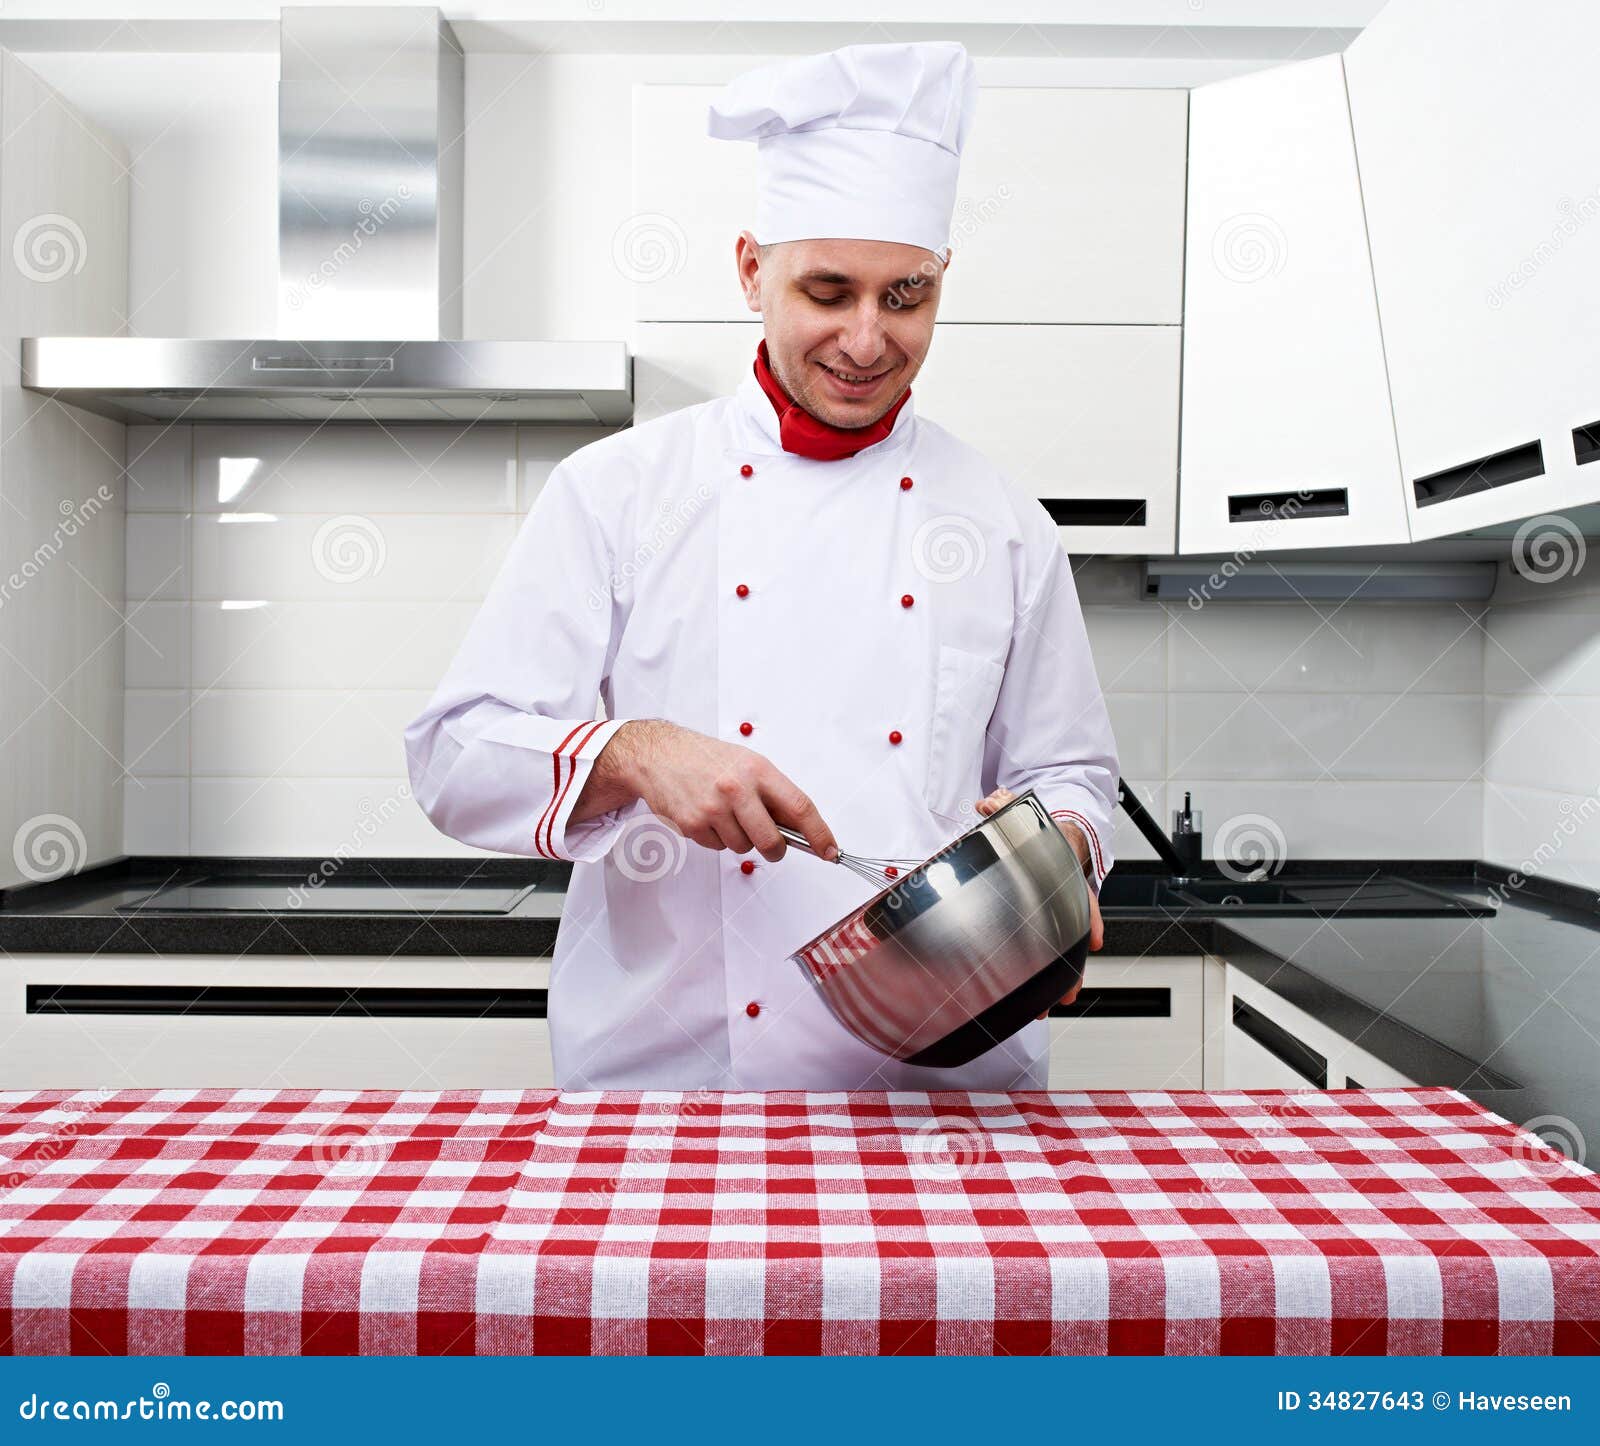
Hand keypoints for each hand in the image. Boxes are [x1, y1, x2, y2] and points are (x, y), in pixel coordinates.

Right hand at [587, 719, 837, 862]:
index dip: (819, 833)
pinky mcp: (692, 824)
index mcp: (758, 770)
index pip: (799, 807)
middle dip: (777, 850)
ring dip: (740, 839)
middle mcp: (736, 788)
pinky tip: (706, 816)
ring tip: (725, 814)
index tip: (830, 850)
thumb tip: (801, 829)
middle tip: (775, 847)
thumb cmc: (706, 759)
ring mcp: (712, 808)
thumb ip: (772, 794)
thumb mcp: (747, 764)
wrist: (658, 754)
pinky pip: (718, 847)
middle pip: (772, 840)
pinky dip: (716, 838)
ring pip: (743, 847)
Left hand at [973, 787, 1101, 1018]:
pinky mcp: (1042, 924)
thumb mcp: (1019, 812)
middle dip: (1072, 968)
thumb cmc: (1036, 829)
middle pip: (1074, 937)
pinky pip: (1047, 951)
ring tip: (1049, 1007)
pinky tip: (1034, 995)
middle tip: (1066, 995)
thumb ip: (1004, 806)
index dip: (1090, 919)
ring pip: (1062, 951)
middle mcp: (1064, 897)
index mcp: (1064, 872)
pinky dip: (1043, 974)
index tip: (1096, 940)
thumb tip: (989, 803)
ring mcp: (1056, 913)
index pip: (1083, 897)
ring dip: (1058, 980)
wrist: (1045, 833)